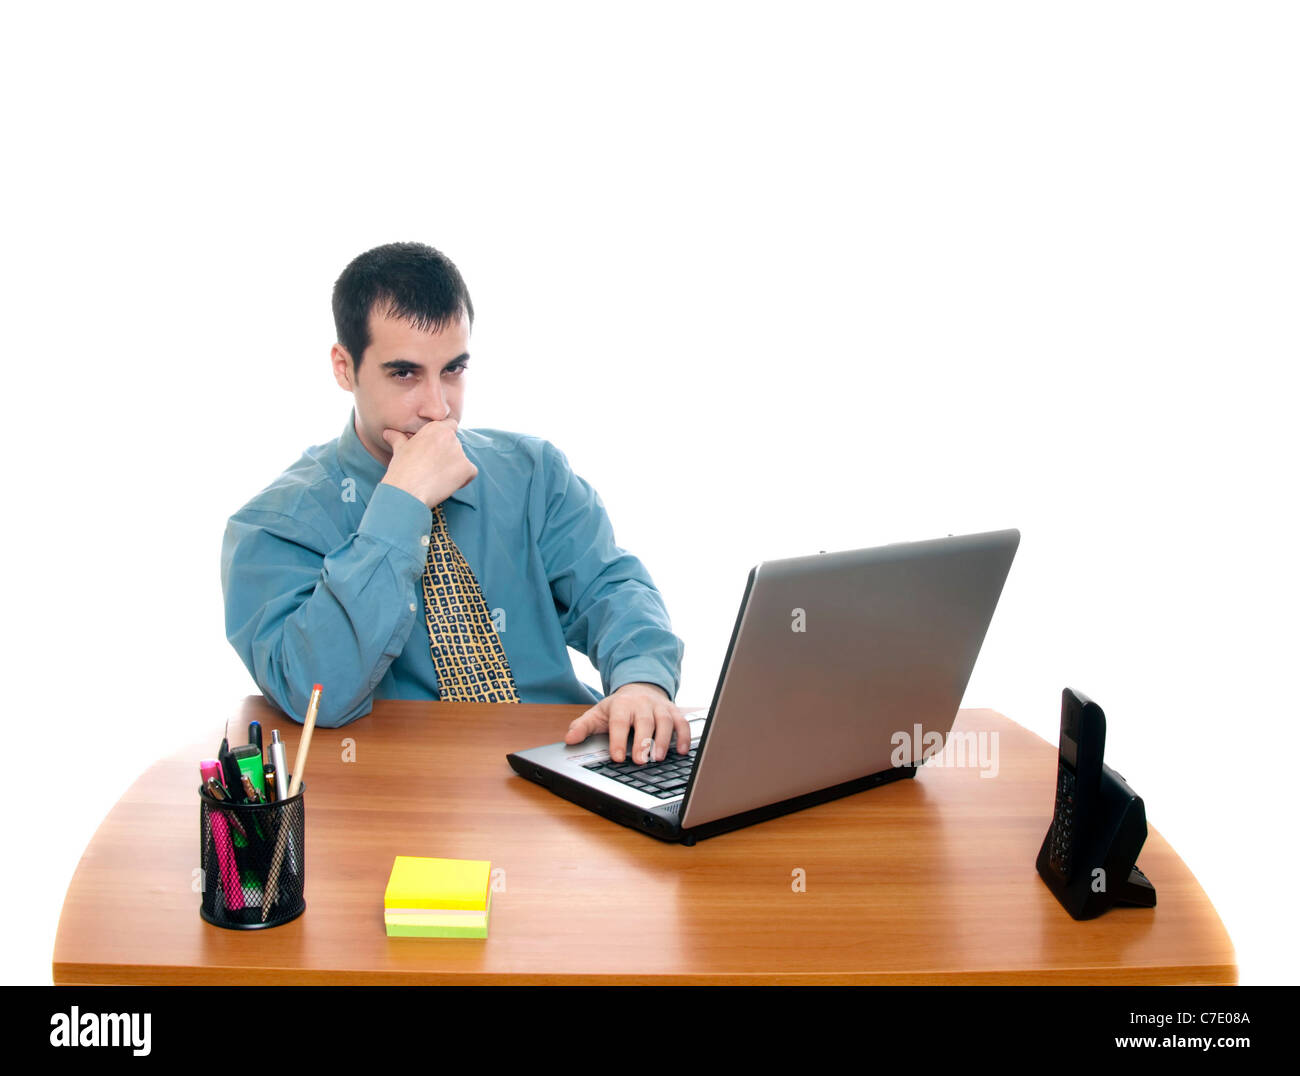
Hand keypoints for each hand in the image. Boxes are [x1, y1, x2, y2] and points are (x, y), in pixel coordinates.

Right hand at [379, 419, 477, 507]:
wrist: (407, 491)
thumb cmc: (401, 469)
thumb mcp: (399, 450)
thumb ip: (398, 438)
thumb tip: (388, 433)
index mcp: (436, 428)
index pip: (450, 426)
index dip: (444, 439)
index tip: (435, 450)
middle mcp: (450, 437)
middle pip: (456, 444)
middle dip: (447, 455)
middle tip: (432, 468)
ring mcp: (460, 453)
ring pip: (462, 459)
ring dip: (454, 468)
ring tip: (436, 478)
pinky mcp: (467, 468)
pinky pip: (471, 472)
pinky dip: (463, 479)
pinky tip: (447, 484)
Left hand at [564, 682, 690, 763]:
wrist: (639, 689)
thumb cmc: (618, 707)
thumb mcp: (597, 714)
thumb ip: (583, 727)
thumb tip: (569, 739)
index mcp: (621, 705)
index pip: (619, 722)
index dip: (618, 740)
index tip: (617, 757)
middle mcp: (642, 704)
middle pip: (644, 721)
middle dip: (643, 741)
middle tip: (640, 761)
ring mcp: (660, 707)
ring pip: (665, 721)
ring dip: (664, 740)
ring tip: (659, 758)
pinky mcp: (674, 711)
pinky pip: (683, 722)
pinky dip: (685, 736)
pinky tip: (683, 751)